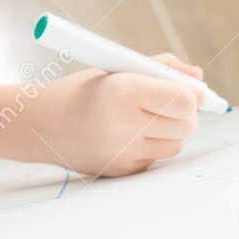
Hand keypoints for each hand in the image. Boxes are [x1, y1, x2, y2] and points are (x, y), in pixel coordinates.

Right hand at [27, 55, 203, 175]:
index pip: (183, 99)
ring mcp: (122, 151)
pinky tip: (129, 135)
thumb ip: (161, 67)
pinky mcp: (121, 170)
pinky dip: (152, 146)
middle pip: (187, 125)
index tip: (190, 90)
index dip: (192, 94)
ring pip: (176, 144)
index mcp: (122, 90)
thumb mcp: (117, 68)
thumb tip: (199, 77)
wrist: (40, 124)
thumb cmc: (82, 91)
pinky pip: (156, 159)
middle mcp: (123, 123)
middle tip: (169, 104)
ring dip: (170, 131)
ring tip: (145, 119)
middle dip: (184, 113)